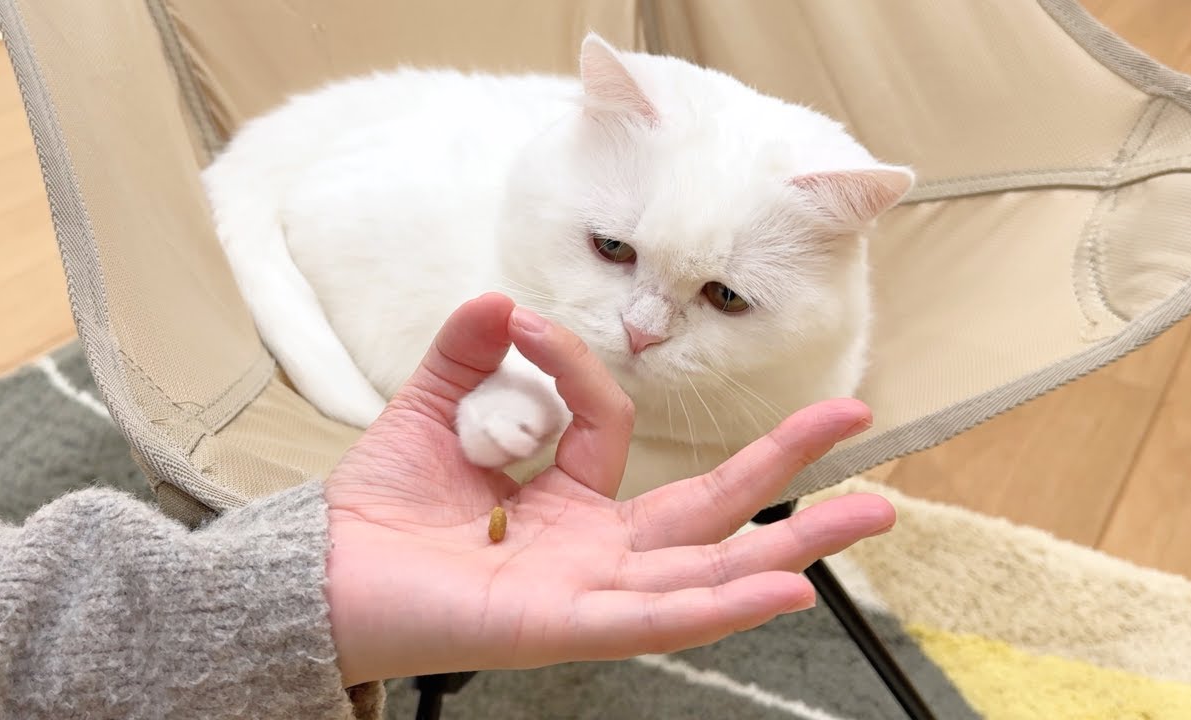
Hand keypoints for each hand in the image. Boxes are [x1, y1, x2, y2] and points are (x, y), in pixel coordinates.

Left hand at [323, 293, 894, 685]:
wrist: (321, 575)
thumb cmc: (377, 511)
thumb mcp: (430, 416)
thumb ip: (467, 358)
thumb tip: (498, 299)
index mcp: (567, 502)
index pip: (612, 427)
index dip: (575, 366)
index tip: (518, 321)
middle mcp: (591, 552)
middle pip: (707, 513)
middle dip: (784, 467)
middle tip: (856, 415)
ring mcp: (585, 594)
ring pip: (705, 573)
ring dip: (789, 546)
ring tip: (869, 512)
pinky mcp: (562, 628)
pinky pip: (653, 620)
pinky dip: (722, 606)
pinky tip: (786, 588)